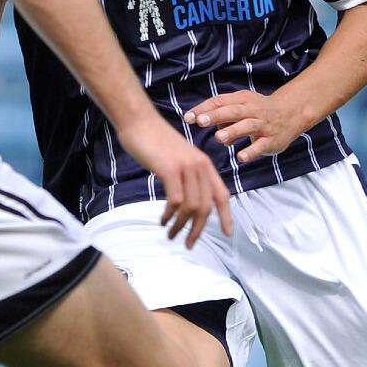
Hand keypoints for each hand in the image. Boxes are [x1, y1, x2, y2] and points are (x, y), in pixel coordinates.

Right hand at [119, 113, 232, 247]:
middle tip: (188, 244)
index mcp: (205, 165)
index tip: (227, 234)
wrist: (139, 122)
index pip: (222, 195)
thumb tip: (188, 200)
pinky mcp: (170, 170)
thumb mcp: (179, 158)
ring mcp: (186, 168)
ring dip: (181, 226)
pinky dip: (170, 215)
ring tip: (171, 234)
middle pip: (207, 207)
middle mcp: (200, 167)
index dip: (227, 216)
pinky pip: (176, 201)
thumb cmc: (155, 141)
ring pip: (192, 207)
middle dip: (198, 230)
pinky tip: (163, 220)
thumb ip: (187, 175)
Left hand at [185, 89, 308, 164]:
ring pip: (247, 126)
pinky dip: (251, 151)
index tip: (188, 117)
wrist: (291, 113)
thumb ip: (224, 117)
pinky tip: (241, 157)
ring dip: (233, 131)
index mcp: (242, 100)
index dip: (204, 109)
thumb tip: (209, 126)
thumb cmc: (259, 111)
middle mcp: (252, 110)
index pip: (220, 102)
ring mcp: (263, 125)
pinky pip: (260, 146)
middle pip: (232, 111)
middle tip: (200, 121)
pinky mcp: (271, 140)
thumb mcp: (242, 107)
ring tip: (218, 137)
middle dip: (216, 116)